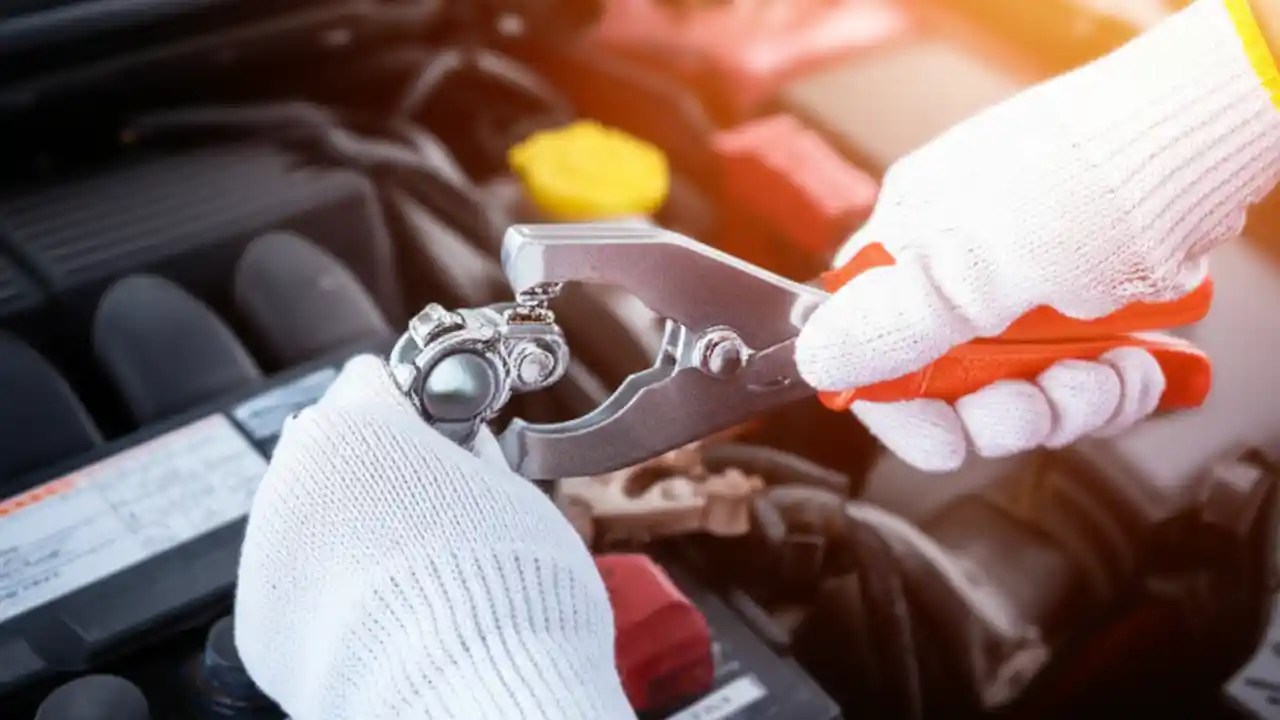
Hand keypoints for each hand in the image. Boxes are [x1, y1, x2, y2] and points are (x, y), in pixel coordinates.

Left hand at [233, 356, 633, 719]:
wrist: (470, 695)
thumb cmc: (506, 591)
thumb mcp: (514, 498)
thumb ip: (475, 460)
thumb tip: (465, 446)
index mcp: (357, 428)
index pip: (370, 381)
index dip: (411, 405)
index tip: (437, 432)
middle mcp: (293, 479)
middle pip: (327, 447)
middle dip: (372, 468)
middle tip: (432, 509)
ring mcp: (266, 554)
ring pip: (303, 516)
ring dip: (346, 529)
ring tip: (410, 574)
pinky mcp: (259, 623)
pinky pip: (295, 587)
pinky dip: (328, 595)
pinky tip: (379, 618)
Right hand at [796, 0, 1279, 470]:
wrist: (1194, 148)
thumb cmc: (1084, 179)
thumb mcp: (970, 268)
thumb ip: (890, 326)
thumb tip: (814, 359)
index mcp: (908, 254)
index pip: (872, 356)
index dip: (905, 410)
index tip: (948, 437)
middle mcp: (955, 274)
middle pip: (952, 390)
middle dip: (1004, 412)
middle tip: (1041, 400)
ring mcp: (1020, 290)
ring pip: (1020, 390)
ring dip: (1067, 402)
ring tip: (1105, 374)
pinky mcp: (1081, 303)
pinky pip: (1074, 376)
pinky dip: (1106, 385)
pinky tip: (1133, 365)